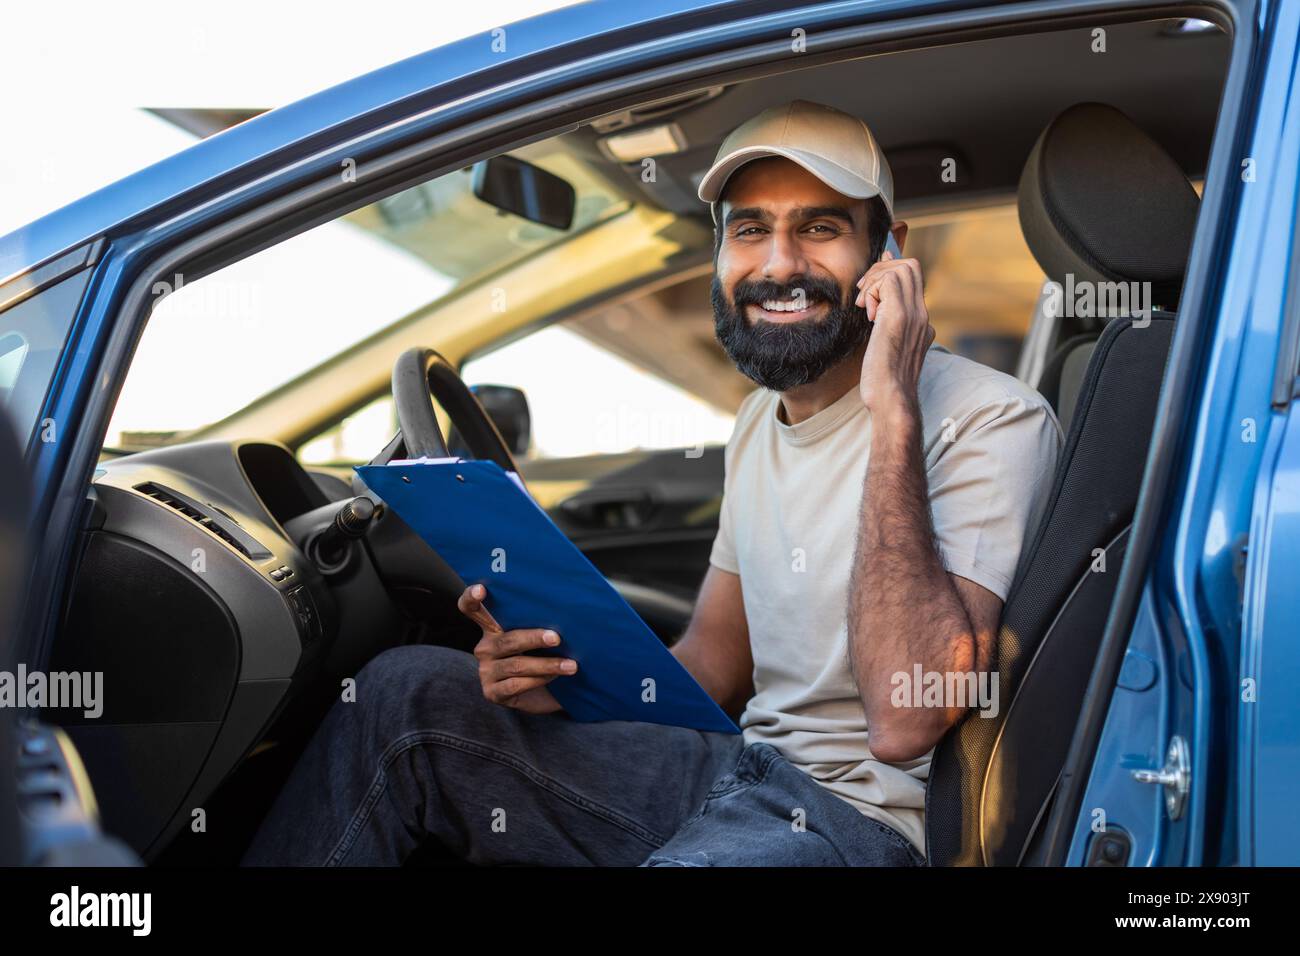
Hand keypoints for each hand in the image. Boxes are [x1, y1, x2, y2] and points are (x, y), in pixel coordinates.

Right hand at [458, 583, 575, 713]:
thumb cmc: (542, 656)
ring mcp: (486, 671)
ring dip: (547, 665)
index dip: (471, 597)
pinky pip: (516, 684)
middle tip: (557, 638)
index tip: (481, 590)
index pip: (472, 609)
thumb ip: (539, 623)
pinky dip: (539, 680)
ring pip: (517, 665)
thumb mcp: (538, 637)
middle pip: (508, 640)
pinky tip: (555, 677)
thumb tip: (566, 611)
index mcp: (492, 627)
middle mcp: (485, 647)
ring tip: (570, 665)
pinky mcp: (492, 692)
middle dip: (535, 639)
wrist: (543, 694)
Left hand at [854, 250, 934, 411]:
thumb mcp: (887, 348)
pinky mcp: (898, 317)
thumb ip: (886, 327)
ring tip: (864, 305)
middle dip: (880, 270)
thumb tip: (875, 309)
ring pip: (900, 268)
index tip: (868, 284)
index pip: (914, 277)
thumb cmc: (883, 381)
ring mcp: (913, 314)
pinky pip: (888, 281)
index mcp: (921, 321)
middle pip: (910, 266)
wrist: (891, 399)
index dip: (889, 270)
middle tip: (863, 293)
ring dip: (874, 280)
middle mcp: (921, 314)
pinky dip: (871, 290)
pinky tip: (866, 313)